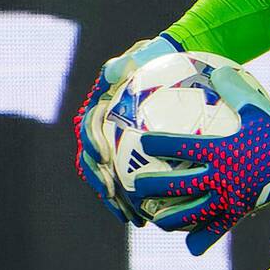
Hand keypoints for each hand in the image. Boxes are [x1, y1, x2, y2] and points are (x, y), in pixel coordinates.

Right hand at [73, 33, 181, 225]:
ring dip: (119, 200)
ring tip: (134, 218)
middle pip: (96, 163)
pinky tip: (159, 214)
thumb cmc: (162, 57)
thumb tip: (115, 69)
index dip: (91, 147)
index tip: (103, 159)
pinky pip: (139, 182)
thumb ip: (131, 60)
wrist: (178, 63)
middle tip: (114, 199)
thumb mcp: (148, 52)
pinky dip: (144, 199)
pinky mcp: (139, 158)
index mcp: (101, 109)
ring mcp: (121, 145)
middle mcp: (106, 130)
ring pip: (114, 178)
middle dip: (101, 183)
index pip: (90, 130)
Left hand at [127, 65, 269, 256]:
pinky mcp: (240, 212)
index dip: (156, 145)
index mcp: (220, 151)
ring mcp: (229, 198)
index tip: (138, 143)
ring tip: (154, 220)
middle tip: (133, 186)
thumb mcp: (258, 108)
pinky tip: (190, 247)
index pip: (180, 148)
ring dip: (170, 218)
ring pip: (192, 214)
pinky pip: (218, 229)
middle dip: (151, 187)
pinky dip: (202, 240)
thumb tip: (216, 68)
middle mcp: (220, 178)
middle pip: (177, 186)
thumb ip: (234, 89)